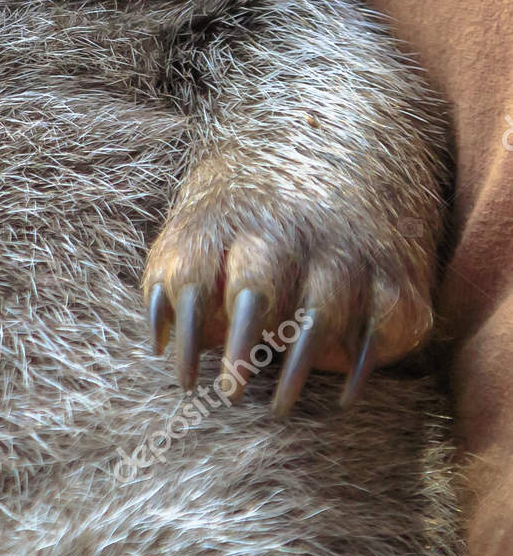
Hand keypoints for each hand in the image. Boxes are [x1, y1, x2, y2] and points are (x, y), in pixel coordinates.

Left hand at [143, 162, 433, 413]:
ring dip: (298, 366)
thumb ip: (170, 284)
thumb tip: (161, 346)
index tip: (187, 383)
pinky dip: (365, 363)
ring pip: (320, 314)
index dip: (187, 334)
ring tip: (277, 408)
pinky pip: (385, 326)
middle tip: (230, 392)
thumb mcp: (196, 232)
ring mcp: (342, 256)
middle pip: (256, 290)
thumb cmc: (245, 221)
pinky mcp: (394, 278)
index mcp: (223, 230)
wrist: (336, 147)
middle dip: (241, 343)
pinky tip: (345, 395)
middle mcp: (283, 239)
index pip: (192, 279)